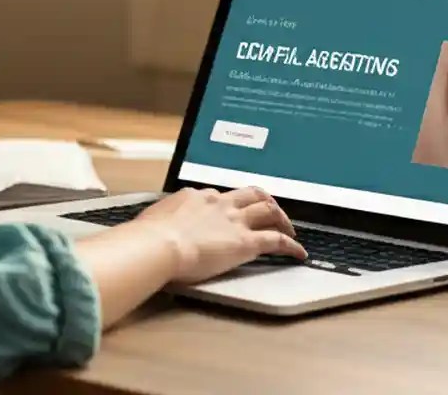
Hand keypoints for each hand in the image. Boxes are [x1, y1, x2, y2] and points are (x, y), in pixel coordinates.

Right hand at [134, 187, 306, 283]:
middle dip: (264, 201)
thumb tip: (151, 227)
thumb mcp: (152, 221)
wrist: (159, 245)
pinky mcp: (246, 242)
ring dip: (282, 218)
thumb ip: (160, 221)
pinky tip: (299, 252)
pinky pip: (277, 240)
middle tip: (271, 211)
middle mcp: (219, 203)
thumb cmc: (148, 238)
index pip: (218, 196)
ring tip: (290, 228)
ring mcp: (235, 221)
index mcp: (196, 197)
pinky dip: (291, 245)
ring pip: (269, 210)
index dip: (228, 204)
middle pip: (251, 194)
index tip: (229, 212)